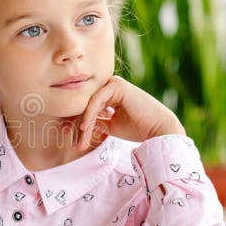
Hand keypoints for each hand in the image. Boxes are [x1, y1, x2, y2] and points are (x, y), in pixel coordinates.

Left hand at [66, 76, 185, 149]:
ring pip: (89, 104)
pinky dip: (89, 114)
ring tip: (79, 141)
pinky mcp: (117, 85)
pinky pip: (96, 101)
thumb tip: (77, 126)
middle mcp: (110, 87)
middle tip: (67, 138)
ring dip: (82, 124)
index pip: (86, 106)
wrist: (158, 130)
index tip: (67, 136)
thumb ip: (96, 122)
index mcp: (109, 95)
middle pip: (85, 104)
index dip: (75, 121)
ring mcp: (113, 84)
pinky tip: (84, 127)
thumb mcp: (110, 126)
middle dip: (74, 123)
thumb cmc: (138, 129)